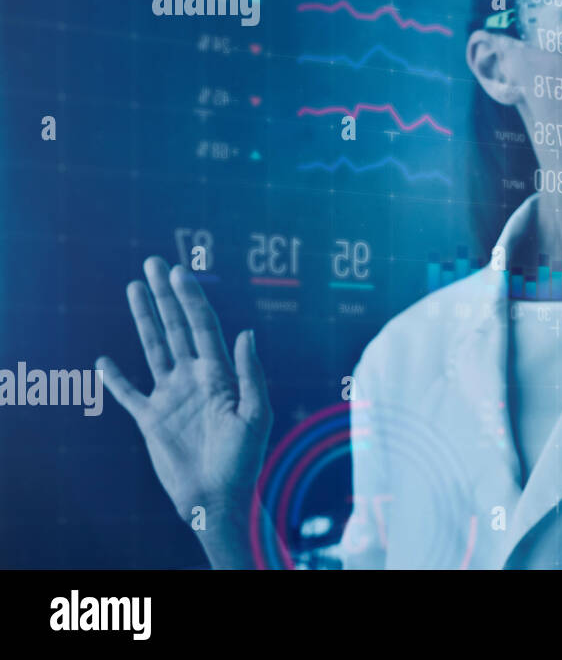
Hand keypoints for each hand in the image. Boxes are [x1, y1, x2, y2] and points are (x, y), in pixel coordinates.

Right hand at [97, 256, 270, 522]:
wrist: (217, 497)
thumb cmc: (245, 459)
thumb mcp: (256, 415)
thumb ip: (250, 375)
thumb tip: (246, 333)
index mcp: (219, 374)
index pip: (203, 327)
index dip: (191, 300)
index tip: (179, 273)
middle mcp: (194, 378)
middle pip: (176, 328)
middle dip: (166, 296)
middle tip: (154, 263)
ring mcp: (171, 396)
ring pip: (153, 349)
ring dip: (144, 319)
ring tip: (134, 288)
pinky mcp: (151, 420)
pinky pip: (129, 394)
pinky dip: (115, 379)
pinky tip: (104, 361)